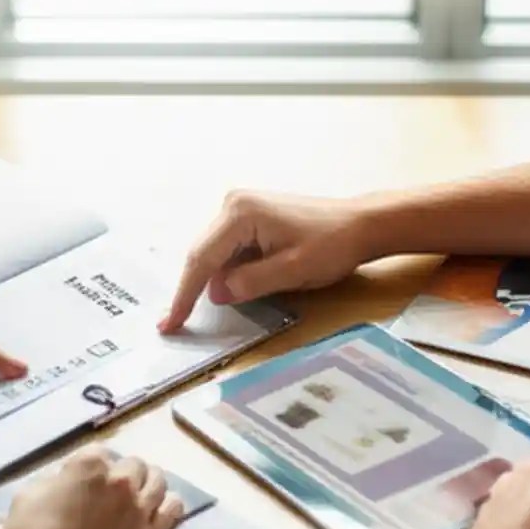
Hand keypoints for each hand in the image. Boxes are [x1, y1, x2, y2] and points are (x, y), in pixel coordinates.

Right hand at [0, 448, 184, 528]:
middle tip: (114, 486)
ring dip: (150, 481)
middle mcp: (121, 481)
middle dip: (124, 471)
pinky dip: (170, 503)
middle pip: (134, 464)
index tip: (86, 478)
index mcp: (90, 465)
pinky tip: (166, 504)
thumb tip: (67, 481)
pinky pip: (173, 511)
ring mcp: (139, 509)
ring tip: (143, 488)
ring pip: (159, 482)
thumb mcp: (29, 493)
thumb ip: (54, 479)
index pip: (100, 452)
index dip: (92, 465)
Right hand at [159, 190, 371, 331]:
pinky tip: (224, 290)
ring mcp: (240, 209)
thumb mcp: (292, 271)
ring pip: (213, 254)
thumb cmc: (331, 245)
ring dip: (208, 281)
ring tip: (189, 312)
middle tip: (172, 323)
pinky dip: (225, 272)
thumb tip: (216, 293)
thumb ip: (250, 283)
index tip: (169, 323)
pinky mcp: (250, 218)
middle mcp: (233, 205)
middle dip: (190, 289)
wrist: (360, 225)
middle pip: (202, 254)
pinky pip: (228, 250)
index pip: (202, 259)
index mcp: (240, 213)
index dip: (184, 295)